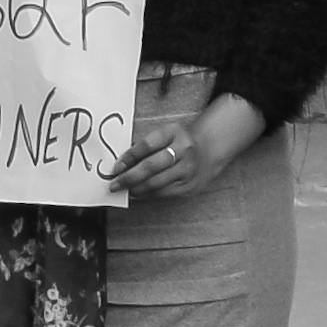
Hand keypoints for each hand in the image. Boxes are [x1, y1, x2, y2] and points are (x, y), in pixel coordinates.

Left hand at [106, 94, 265, 199]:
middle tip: (115, 184)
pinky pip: (164, 192)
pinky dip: (148, 194)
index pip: (147, 145)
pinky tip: (139, 193)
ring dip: (137, 189)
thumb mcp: (167, 134)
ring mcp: (188, 169)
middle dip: (129, 177)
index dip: (129, 158)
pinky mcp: (190, 184)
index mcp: (175, 132)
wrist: (210, 148)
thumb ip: (147, 145)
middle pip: (151, 166)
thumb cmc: (180, 141)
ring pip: (157, 183)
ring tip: (125, 190)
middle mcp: (184, 150)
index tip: (116, 168)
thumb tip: (121, 164)